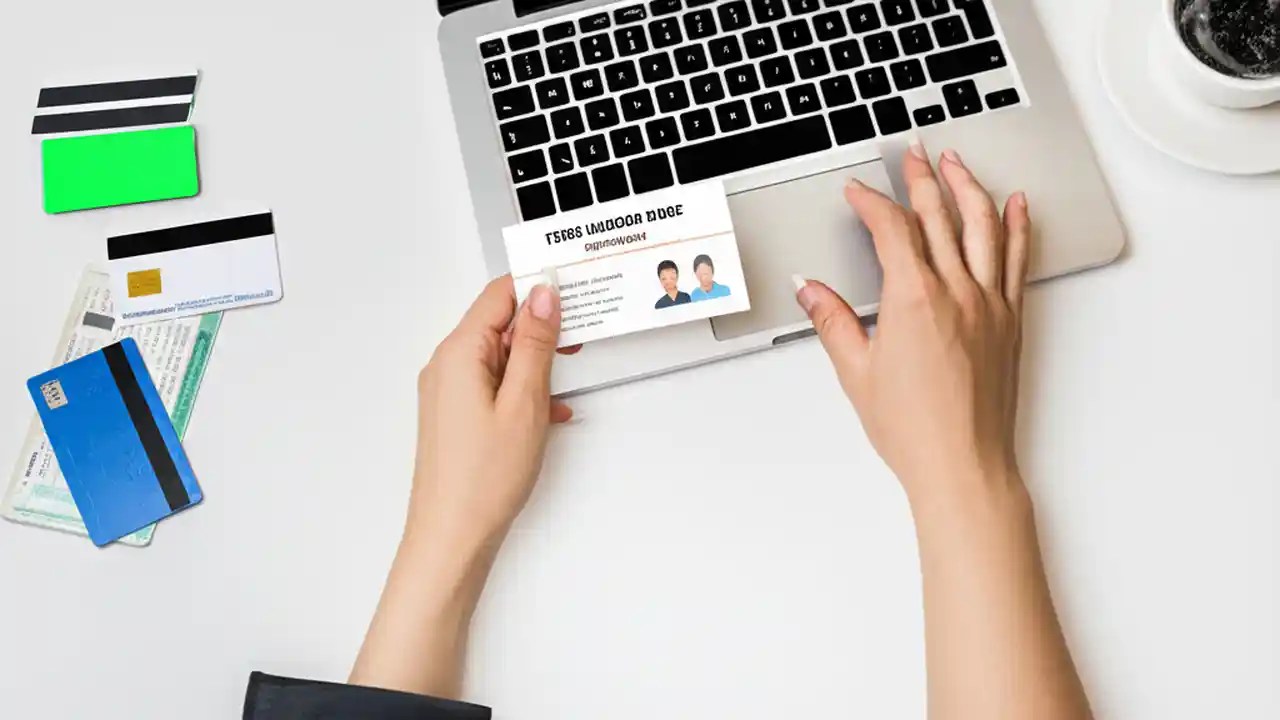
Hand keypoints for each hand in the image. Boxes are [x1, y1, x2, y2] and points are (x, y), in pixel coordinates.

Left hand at [411, 274, 573, 544]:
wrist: (451, 537)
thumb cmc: (483, 478)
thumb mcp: (523, 403)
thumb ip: (534, 344)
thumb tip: (543, 296)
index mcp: (458, 353)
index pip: (498, 295)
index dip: (537, 287)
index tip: (573, 288)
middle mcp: (446, 366)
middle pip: (498, 324)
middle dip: (541, 327)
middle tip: (582, 335)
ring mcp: (449, 392)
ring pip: (499, 357)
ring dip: (536, 362)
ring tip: (569, 377)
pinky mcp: (456, 416)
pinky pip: (494, 385)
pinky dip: (523, 390)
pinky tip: (551, 412)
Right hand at [794, 146, 1030, 502]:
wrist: (963, 463)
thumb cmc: (913, 428)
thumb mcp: (856, 372)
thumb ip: (833, 321)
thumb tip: (810, 289)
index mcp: (914, 299)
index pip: (892, 230)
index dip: (872, 203)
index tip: (858, 193)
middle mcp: (956, 292)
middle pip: (938, 215)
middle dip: (921, 179)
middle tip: (912, 155)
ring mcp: (989, 303)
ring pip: (982, 226)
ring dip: (968, 187)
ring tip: (957, 162)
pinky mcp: (1010, 321)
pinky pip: (1017, 259)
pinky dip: (1017, 226)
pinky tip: (1016, 204)